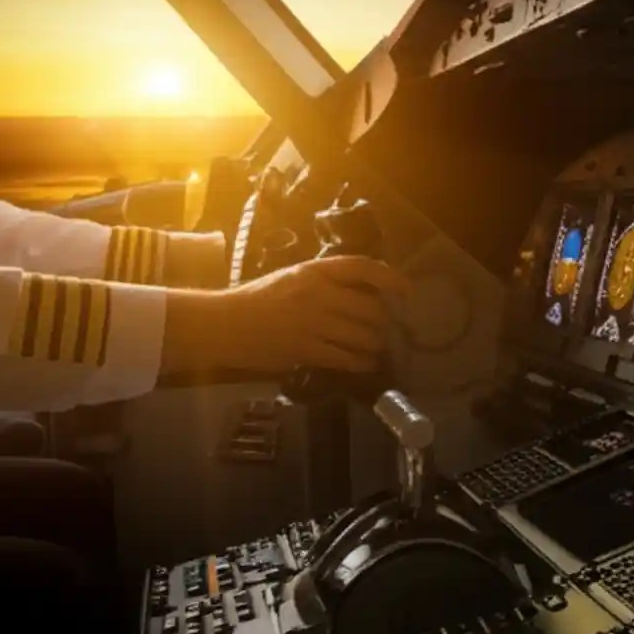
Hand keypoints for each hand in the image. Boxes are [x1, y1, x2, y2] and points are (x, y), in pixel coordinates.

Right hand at [164, 256, 410, 375]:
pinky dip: (362, 363)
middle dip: (382, 322)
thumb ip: (326, 283)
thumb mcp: (294, 278)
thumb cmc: (260, 299)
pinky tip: (366, 365)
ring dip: (375, 345)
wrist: (226, 324)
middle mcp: (318, 294)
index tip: (407, 291)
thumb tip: (364, 294)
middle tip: (383, 329)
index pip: (362, 268)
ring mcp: (313, 324)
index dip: (390, 278)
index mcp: (315, 271)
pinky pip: (347, 358)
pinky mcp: (307, 350)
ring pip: (363, 337)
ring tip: (376, 349)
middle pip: (371, 308)